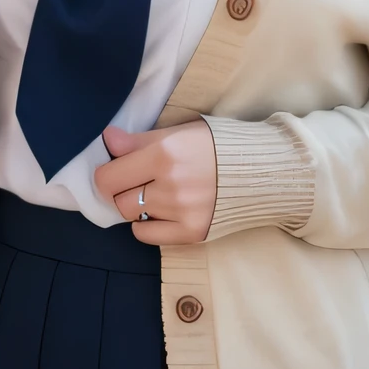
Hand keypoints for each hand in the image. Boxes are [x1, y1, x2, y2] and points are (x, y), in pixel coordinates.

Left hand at [93, 119, 216, 244]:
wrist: (262, 170)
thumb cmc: (218, 145)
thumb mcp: (179, 132)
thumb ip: (139, 140)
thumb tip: (107, 140)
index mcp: (164, 154)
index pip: (109, 176)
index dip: (106, 173)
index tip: (115, 170)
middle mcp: (170, 185)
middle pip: (118, 198)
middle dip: (121, 189)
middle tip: (136, 181)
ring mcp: (181, 212)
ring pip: (132, 215)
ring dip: (136, 205)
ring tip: (153, 193)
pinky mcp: (192, 232)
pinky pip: (148, 236)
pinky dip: (147, 225)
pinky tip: (160, 212)